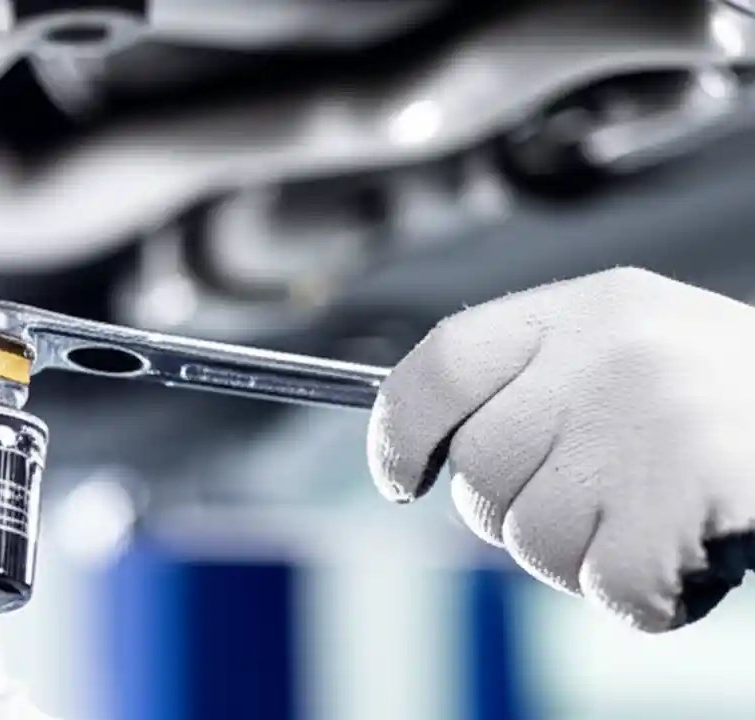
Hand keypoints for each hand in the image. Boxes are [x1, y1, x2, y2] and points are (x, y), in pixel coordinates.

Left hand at [367, 267, 754, 631]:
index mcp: (588, 309)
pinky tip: (692, 553)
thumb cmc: (736, 401)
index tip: (400, 477)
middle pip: (478, 471)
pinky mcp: (684, 499)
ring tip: (656, 520)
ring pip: (531, 540)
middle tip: (595, 505)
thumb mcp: (632, 350)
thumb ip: (534, 381)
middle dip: (516, 512)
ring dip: (583, 558)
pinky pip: (606, 586)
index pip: (440, 366)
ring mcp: (646, 425)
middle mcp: (608, 356)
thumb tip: (424, 449)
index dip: (398, 433)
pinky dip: (646, 596)